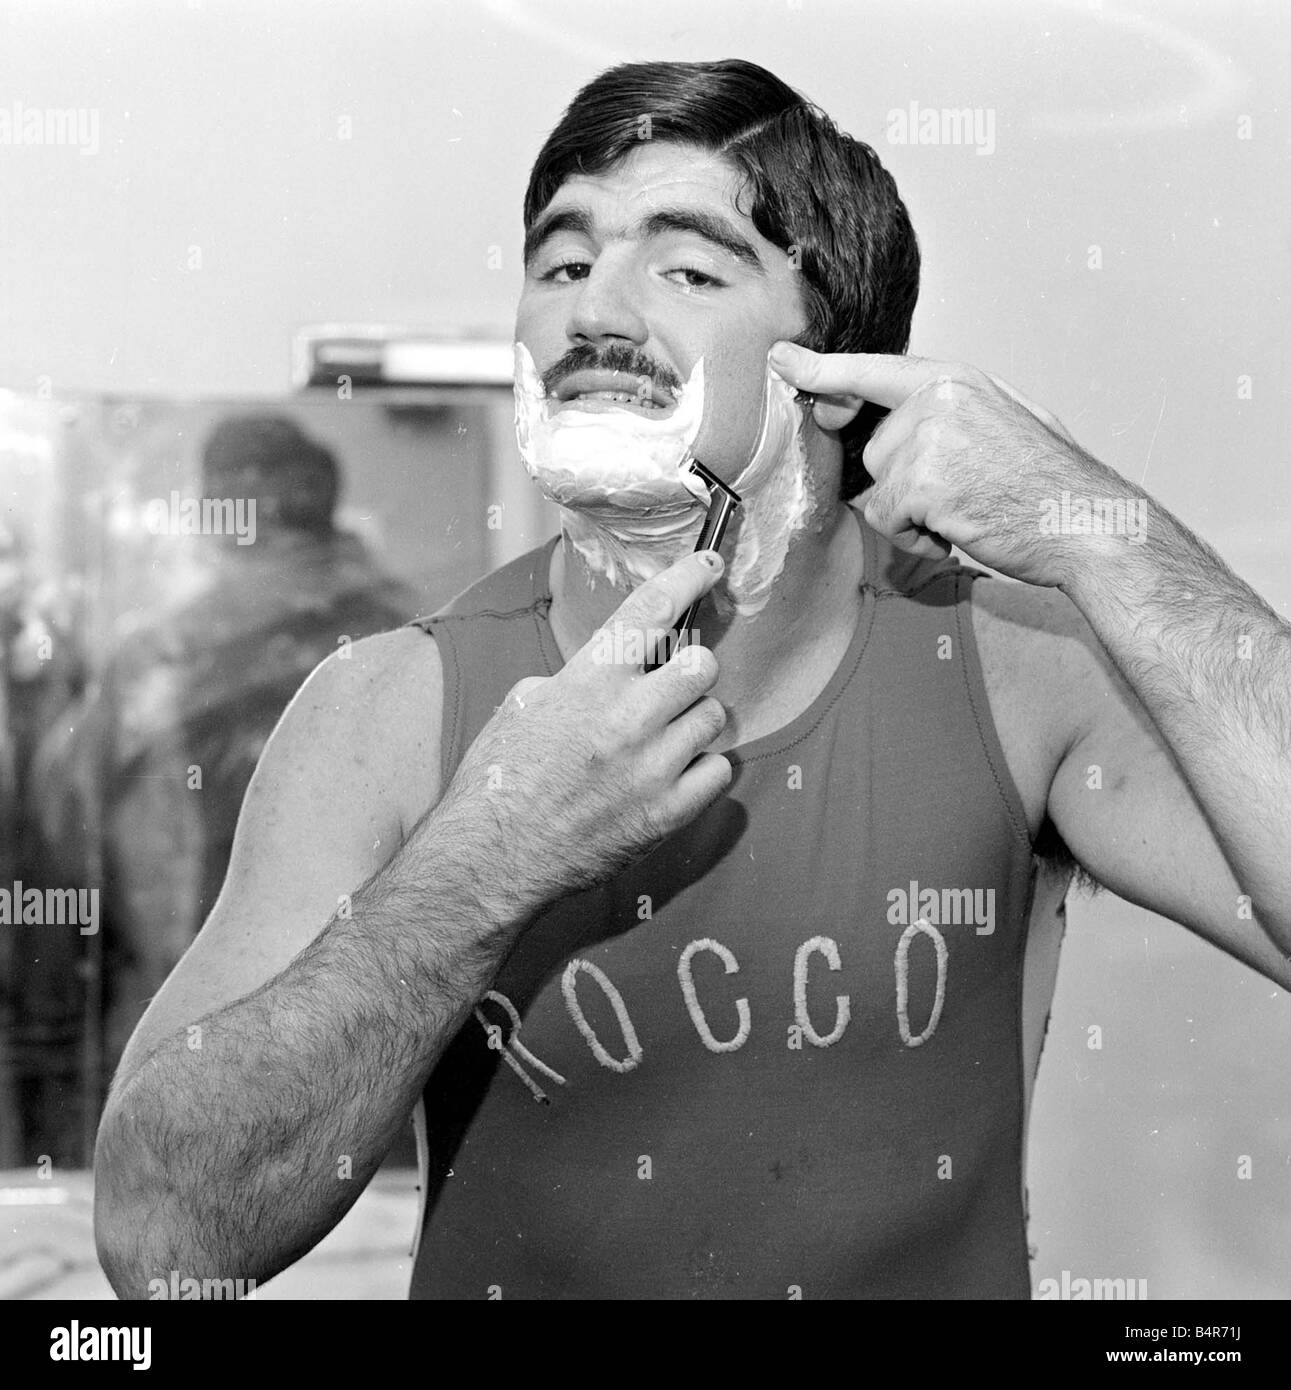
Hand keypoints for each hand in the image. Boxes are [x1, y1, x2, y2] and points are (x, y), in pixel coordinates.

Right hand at [433, 551, 731, 918]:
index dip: (687, 578)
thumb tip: (614, 668)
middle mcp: (626, 718)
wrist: (493, 855)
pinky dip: (703, 769)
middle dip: (691, 669)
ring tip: (662, 738)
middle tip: (671, 684)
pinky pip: (719, 772)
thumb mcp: (525, 702)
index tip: (709, 566)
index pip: (651, 610)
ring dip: (693, 721)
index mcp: (588, 681)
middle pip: (702, 665)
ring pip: (713, 718)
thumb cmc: (499, 777)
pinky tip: (674, 774)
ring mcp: (651, 768)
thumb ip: (578, 677)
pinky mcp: (666, 814)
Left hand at [769, 342, 1134, 587]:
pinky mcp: (920, 482)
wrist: (1086, 520)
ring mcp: (926, 438)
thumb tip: (887, 433)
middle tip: (960, 493)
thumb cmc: (1047, 483)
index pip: (872, 370)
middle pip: (874, 449)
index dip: (822, 370)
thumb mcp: (999, 421)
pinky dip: (916, 536)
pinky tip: (958, 530)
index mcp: (955, 380)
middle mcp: (935, 400)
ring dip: (910, 513)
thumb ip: (941, 415)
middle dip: (903, 481)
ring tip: (966, 511)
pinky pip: (887, 519)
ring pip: (877, 487)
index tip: (782, 361)